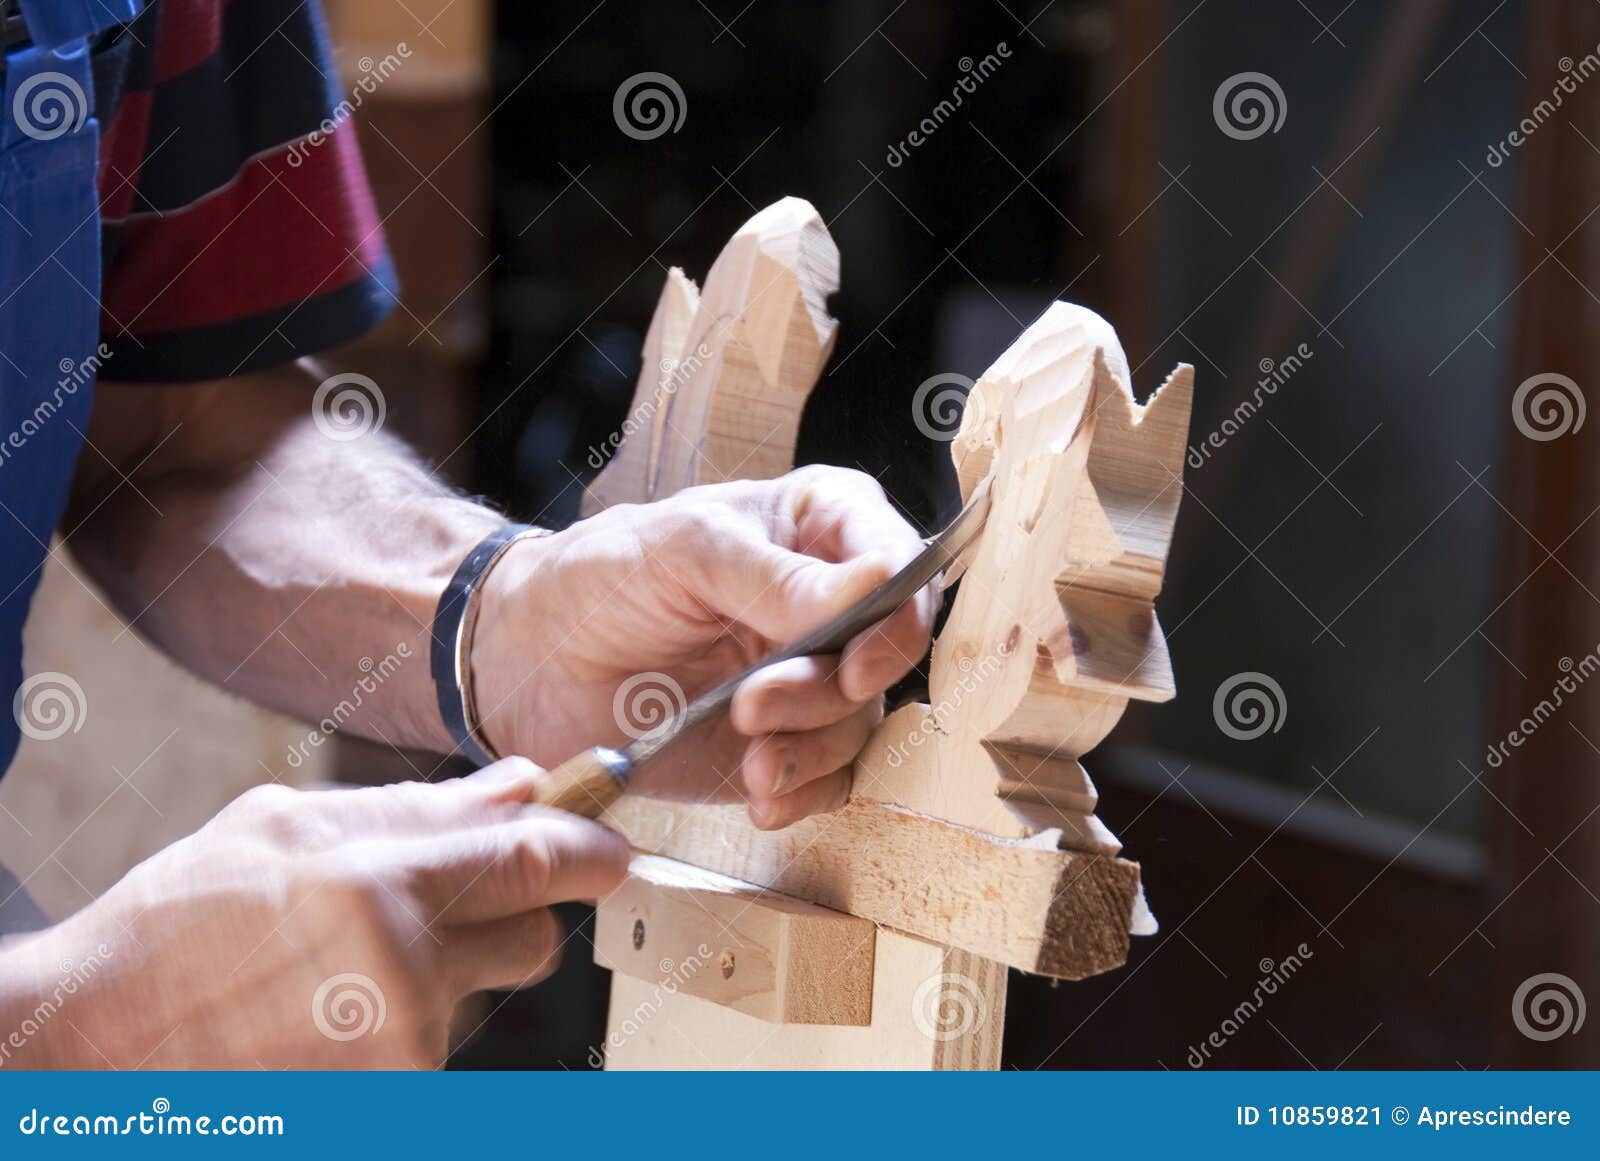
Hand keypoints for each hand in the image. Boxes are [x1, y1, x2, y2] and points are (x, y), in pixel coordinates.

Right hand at [0, 761, 626, 1068]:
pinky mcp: (390, 1095)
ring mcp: (398, 1047)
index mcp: (378, 883)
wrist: (91, 1041)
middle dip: (518, 915)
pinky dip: (402, 1020)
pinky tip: (330, 1009)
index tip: (611, 845)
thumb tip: (521, 785)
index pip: (536, 862)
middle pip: (536, 941)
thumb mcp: (288, 826)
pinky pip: (435, 1041)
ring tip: (345, 962)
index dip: (591, 851)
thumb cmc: (180, 920)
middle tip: (457, 901)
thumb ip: (418, 807)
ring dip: (444, 969)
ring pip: (478, 992)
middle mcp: (403, 971)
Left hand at [473, 466, 937, 827]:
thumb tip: (875, 584)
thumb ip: (777, 576)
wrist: (529, 662)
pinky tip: (759, 795)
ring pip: (860, 722)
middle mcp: (829, 602)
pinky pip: (828, 779)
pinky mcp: (783, 742)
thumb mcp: (683, 552)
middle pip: (886, 653)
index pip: (899, 562)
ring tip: (747, 758)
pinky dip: (801, 793)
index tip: (854, 658)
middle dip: (830, 689)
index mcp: (819, 525)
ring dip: (809, 747)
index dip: (895, 615)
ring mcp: (807, 676)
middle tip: (757, 703)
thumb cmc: (601, 577)